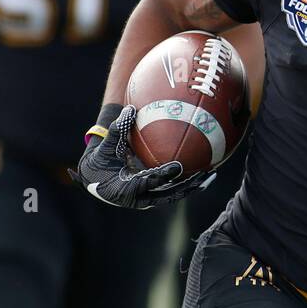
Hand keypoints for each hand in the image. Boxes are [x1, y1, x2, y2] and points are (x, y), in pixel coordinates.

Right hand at [71, 105, 216, 209]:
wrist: (96, 178)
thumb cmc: (100, 160)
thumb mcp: (106, 147)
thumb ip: (117, 130)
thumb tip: (130, 108)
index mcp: (124, 189)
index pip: (148, 182)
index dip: (163, 175)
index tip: (177, 166)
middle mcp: (139, 198)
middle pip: (167, 195)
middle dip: (186, 187)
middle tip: (202, 174)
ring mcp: (148, 199)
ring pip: (173, 195)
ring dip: (192, 187)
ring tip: (210, 175)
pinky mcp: (155, 195)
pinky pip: (173, 190)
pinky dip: (188, 184)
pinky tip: (205, 174)